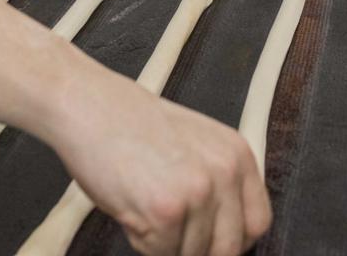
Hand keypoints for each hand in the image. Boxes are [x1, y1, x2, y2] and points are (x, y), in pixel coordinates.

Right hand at [52, 75, 270, 255]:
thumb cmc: (129, 124)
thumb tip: (222, 231)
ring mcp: (197, 192)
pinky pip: (160, 252)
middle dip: (198, 250)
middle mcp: (225, 172)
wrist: (89, 104)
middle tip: (171, 234)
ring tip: (143, 205)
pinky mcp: (166, 210)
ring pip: (192, 254)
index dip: (230, 240)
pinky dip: (140, 240)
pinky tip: (130, 206)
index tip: (210, 243)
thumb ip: (216, 182)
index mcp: (237, 154)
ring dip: (164, 243)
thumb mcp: (194, 145)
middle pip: (229, 248)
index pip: (257, 223)